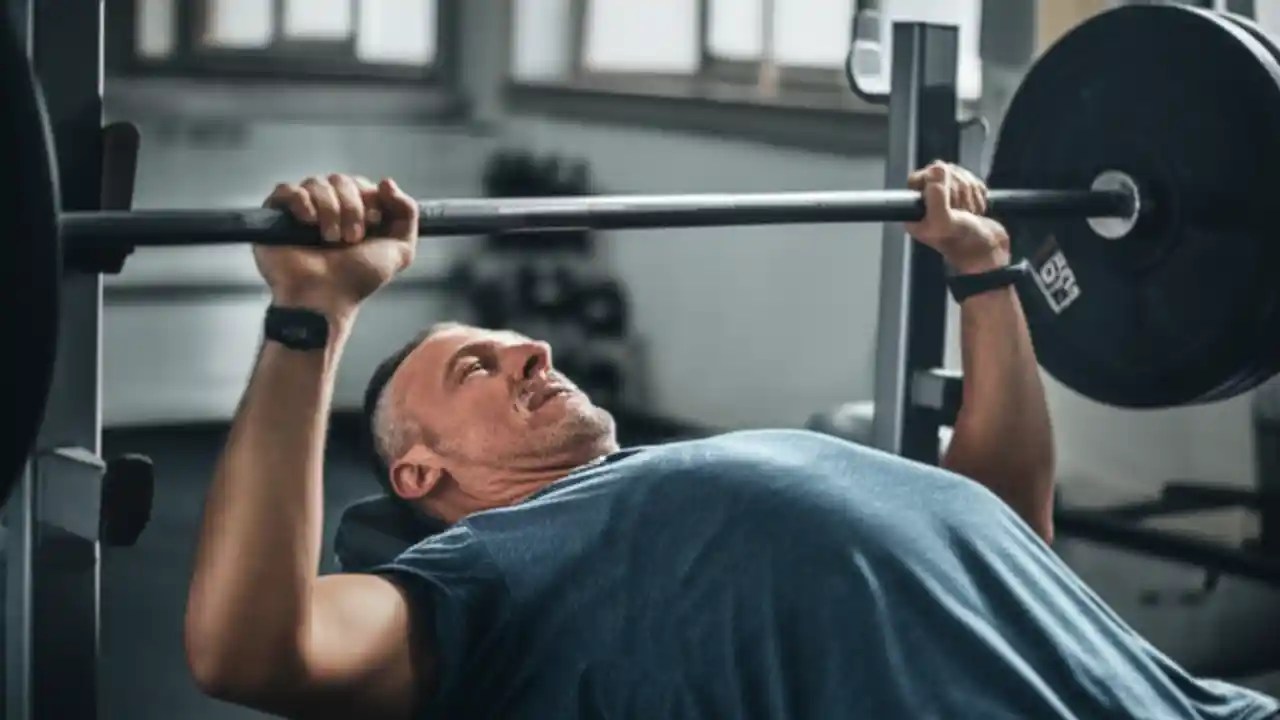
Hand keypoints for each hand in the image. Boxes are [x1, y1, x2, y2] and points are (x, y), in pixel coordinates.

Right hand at [255, 174, 418, 318]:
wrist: (325, 298)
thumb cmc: (358, 280)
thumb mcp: (400, 249)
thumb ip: (407, 213)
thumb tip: (387, 182)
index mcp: (354, 212)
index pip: (361, 183)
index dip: (369, 198)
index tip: (373, 223)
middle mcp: (327, 208)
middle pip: (340, 179)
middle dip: (352, 207)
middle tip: (351, 238)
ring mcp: (301, 211)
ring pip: (316, 182)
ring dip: (330, 209)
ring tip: (331, 238)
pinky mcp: (276, 216)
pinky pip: (287, 189)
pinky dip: (302, 202)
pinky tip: (309, 222)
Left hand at [905, 161, 1010, 273]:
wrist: (990, 252)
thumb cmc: (964, 243)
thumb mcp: (944, 221)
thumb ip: (936, 196)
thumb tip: (937, 169)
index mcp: (916, 210)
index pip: (918, 178)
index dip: (935, 181)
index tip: (946, 196)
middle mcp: (928, 204)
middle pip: (941, 173)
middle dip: (957, 190)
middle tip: (960, 211)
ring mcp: (947, 199)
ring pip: (958, 174)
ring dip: (970, 193)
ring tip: (970, 213)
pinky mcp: (965, 197)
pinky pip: (972, 180)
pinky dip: (979, 193)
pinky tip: (977, 209)